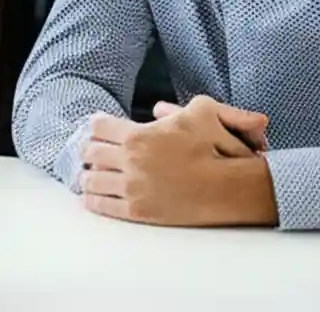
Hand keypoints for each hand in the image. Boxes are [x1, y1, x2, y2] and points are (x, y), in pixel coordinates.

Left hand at [78, 96, 277, 226]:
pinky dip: (93, 200)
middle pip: (90, 152)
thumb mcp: (202, 111)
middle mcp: (130, 161)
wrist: (232, 188)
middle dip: (89, 151)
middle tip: (89, 152)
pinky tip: (91, 197)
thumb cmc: (218, 147)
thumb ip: (176, 106)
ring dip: (87, 176)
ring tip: (87, 176)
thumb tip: (158, 109)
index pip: (98, 127)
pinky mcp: (138, 211)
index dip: (96, 126)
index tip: (96, 130)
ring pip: (92, 180)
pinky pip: (103, 206)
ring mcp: (132, 188)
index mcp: (139, 135)